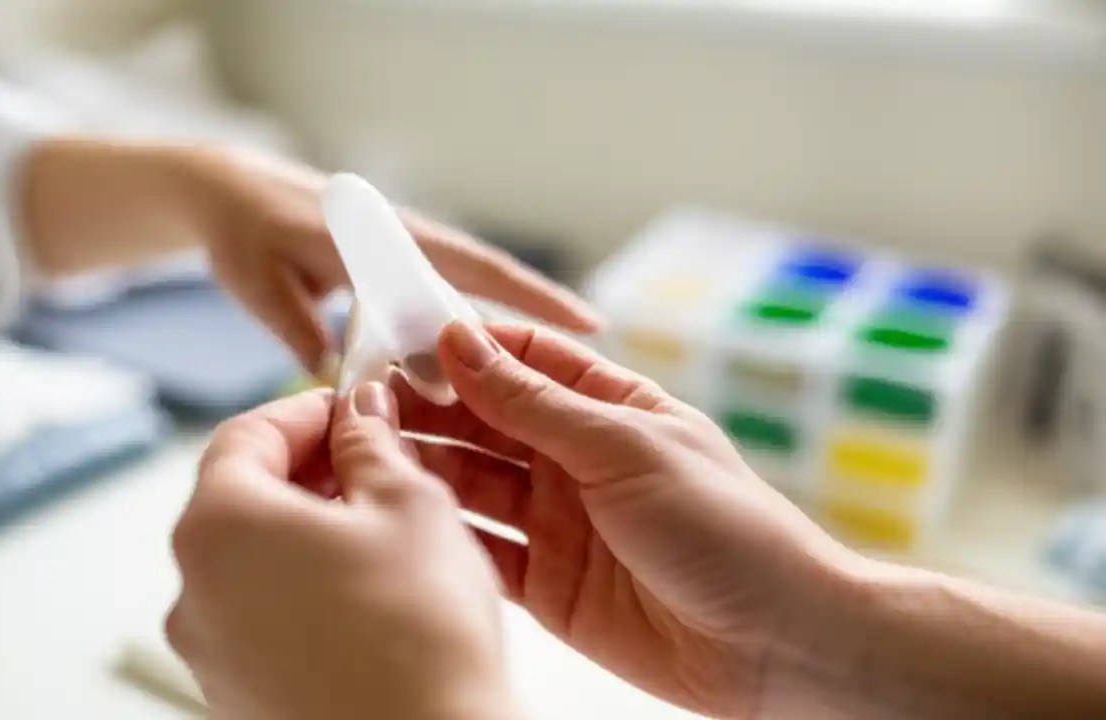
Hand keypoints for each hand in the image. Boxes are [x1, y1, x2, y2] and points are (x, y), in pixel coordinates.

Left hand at [22, 139, 599, 372]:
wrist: (229, 195)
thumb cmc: (246, 234)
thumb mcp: (264, 284)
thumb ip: (300, 330)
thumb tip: (340, 383)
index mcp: (389, 243)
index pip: (478, 272)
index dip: (534, 299)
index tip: (588, 324)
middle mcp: (405, 254)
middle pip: (479, 302)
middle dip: (518, 342)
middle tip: (560, 391)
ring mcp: (398, 269)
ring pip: (450, 319)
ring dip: (472, 357)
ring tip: (510, 407)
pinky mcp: (384, 285)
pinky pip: (422, 323)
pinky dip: (434, 355)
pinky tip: (448, 395)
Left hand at [166, 386, 521, 719]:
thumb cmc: (418, 632)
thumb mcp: (409, 504)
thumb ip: (372, 445)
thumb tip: (361, 416)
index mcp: (219, 526)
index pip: (244, 436)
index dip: (305, 411)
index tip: (352, 406)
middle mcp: (194, 591)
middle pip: (242, 501)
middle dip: (310, 472)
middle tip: (377, 462)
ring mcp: (211, 654)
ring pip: (255, 565)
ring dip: (310, 534)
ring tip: (386, 534)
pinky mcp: (241, 699)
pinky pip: (267, 622)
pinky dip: (308, 594)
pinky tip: (373, 599)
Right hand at [393, 322, 855, 717]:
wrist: (774, 643)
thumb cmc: (726, 528)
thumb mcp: (626, 449)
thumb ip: (534, 403)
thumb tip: (460, 341)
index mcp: (608, 409)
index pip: (522, 360)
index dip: (465, 346)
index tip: (404, 336)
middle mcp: (576, 460)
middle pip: (485, 418)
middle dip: (430, 404)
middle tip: (367, 396)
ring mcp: (559, 522)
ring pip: (473, 481)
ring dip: (425, 464)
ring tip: (368, 450)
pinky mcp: (548, 584)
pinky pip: (481, 549)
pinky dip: (442, 532)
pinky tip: (401, 514)